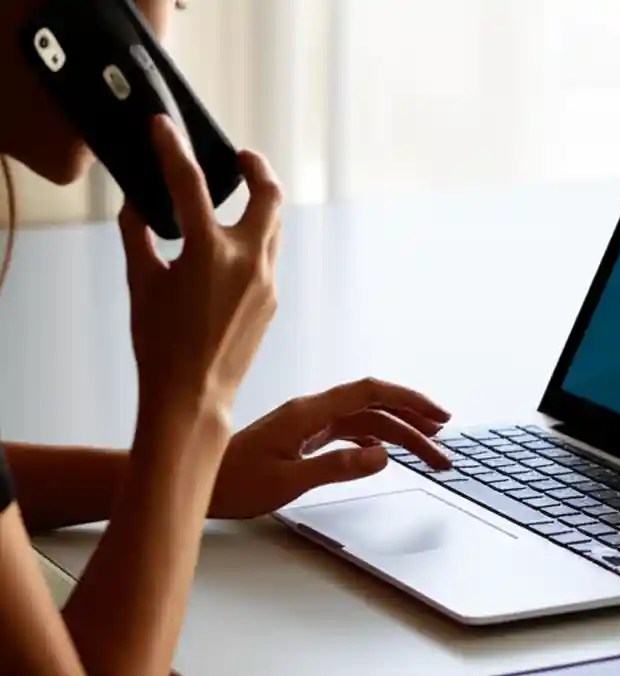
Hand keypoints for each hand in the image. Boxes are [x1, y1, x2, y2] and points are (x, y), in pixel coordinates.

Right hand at [120, 116, 281, 418]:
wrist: (194, 396)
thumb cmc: (161, 344)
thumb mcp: (142, 283)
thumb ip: (139, 236)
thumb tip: (138, 204)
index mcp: (210, 252)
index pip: (190, 184)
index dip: (173, 149)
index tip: (164, 128)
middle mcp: (249, 261)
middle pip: (269, 195)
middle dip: (256, 168)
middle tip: (240, 158)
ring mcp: (267, 282)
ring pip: (273, 228)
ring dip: (257, 207)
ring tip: (234, 201)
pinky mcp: (272, 300)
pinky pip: (267, 258)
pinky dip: (252, 243)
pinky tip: (230, 252)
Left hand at [208, 378, 452, 518]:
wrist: (195, 482)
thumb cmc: (231, 482)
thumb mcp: (288, 480)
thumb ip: (338, 466)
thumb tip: (382, 456)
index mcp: (310, 412)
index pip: (371, 393)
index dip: (409, 401)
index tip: (438, 416)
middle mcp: (313, 411)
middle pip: (376, 407)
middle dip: (414, 422)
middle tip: (444, 444)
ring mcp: (310, 423)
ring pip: (367, 422)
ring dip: (399, 434)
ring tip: (429, 453)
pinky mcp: (305, 437)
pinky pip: (351, 431)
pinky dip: (377, 440)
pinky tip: (389, 453)